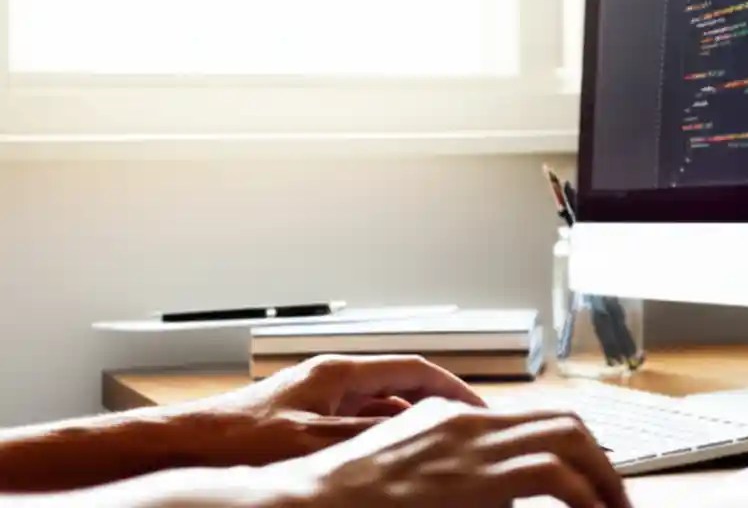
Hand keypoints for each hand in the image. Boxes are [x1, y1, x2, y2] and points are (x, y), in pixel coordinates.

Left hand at [187, 354, 484, 467]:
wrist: (186, 447)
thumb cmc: (241, 440)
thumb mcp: (319, 441)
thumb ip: (373, 434)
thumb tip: (424, 433)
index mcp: (341, 372)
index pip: (416, 369)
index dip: (455, 389)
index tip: (481, 410)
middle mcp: (333, 377)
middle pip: (402, 385)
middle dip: (438, 406)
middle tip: (467, 431)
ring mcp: (318, 397)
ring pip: (380, 405)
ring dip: (409, 423)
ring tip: (436, 448)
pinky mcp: (304, 417)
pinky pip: (357, 421)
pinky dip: (380, 435)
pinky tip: (387, 458)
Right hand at [294, 404, 630, 507]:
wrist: (308, 502)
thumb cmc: (344, 496)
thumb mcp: (402, 465)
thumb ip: (447, 467)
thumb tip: (490, 493)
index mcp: (451, 418)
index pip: (533, 419)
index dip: (573, 446)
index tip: (593, 478)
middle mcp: (468, 422)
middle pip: (562, 422)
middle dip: (601, 459)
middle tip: (616, 497)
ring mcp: (474, 444)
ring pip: (569, 439)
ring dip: (603, 478)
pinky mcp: (476, 476)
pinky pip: (553, 475)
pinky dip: (586, 496)